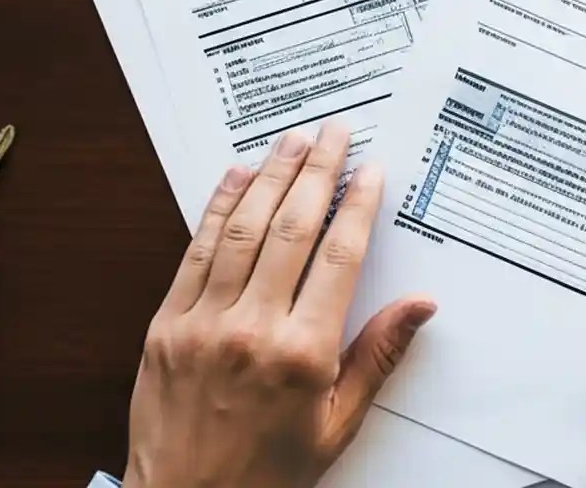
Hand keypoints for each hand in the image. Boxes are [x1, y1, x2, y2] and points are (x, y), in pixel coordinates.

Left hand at [123, 124, 435, 487]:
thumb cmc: (266, 473)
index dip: (357, 205)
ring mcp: (203, 321)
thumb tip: (419, 306)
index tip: (369, 171)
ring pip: (243, 228)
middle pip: (292, 228)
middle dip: (318, 172)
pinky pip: (196, 250)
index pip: (338, 257)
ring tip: (294, 139)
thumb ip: (377, 357)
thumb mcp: (336, 425)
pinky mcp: (166, 322)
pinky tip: (236, 176)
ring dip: (271, 176)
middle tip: (336, 132)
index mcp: (302, 354)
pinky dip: (217, 207)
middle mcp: (252, 327)